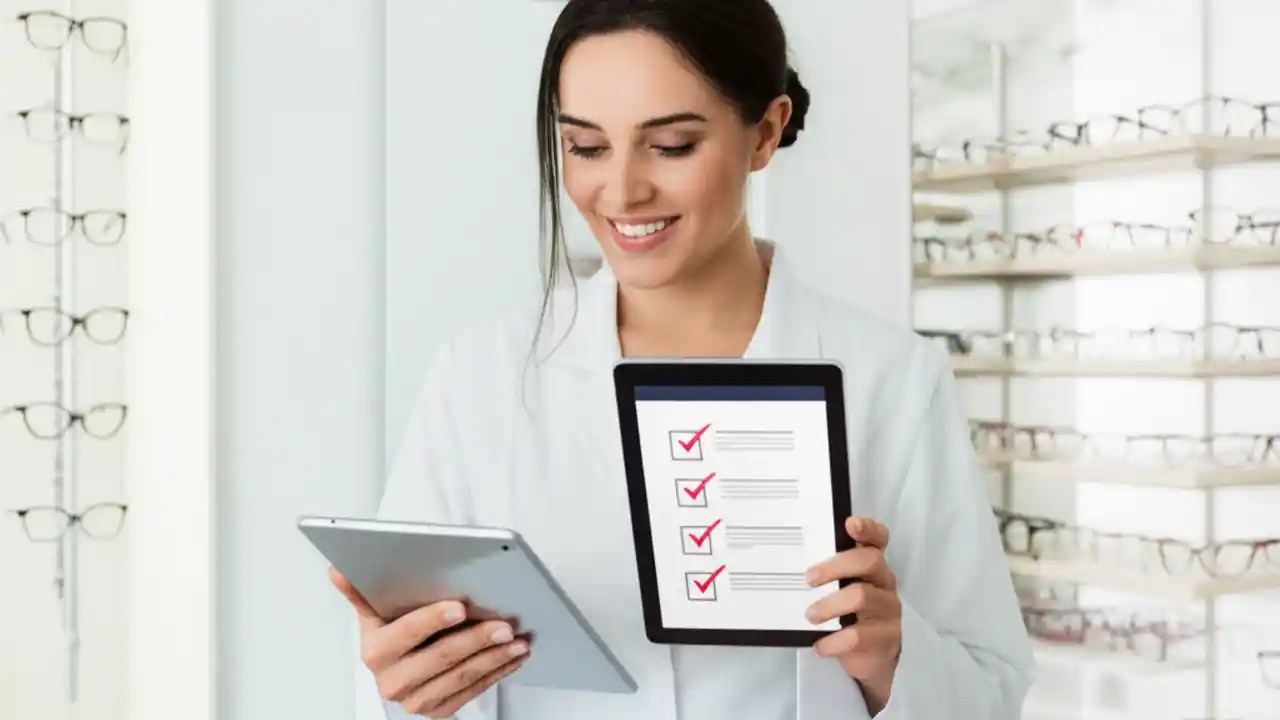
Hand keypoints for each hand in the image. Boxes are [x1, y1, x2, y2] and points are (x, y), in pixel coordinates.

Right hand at [330, 567, 529, 718]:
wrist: (398, 670)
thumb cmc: (392, 632)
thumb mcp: (374, 612)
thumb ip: (361, 591)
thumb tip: (337, 570)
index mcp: (375, 652)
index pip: (407, 633)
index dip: (433, 620)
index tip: (460, 607)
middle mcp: (393, 681)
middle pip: (441, 658)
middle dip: (476, 640)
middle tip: (504, 624)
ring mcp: (417, 700)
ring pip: (462, 676)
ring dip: (495, 657)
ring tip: (517, 639)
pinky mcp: (440, 710)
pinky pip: (474, 691)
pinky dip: (498, 672)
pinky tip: (514, 655)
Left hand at [804, 517, 901, 712]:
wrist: (872, 656)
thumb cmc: (850, 614)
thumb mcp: (841, 589)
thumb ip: (827, 574)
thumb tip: (787, 565)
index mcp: (872, 565)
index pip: (878, 539)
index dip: (868, 528)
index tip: (850, 525)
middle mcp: (883, 582)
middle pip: (868, 561)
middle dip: (836, 566)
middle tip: (809, 578)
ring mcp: (887, 609)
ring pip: (862, 597)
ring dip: (829, 605)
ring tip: (810, 616)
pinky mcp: (885, 637)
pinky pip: (858, 636)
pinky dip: (834, 641)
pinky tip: (820, 645)